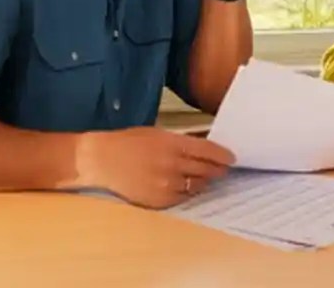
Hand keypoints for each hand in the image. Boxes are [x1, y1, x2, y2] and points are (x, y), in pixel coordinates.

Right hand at [77, 126, 234, 208]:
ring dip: (202, 182)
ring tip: (202, 178)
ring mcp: (165, 184)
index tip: (232, 159)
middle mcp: (172, 164)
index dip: (223, 156)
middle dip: (217, 170)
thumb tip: (204, 148)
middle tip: (222, 170)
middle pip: (206, 171)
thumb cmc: (129, 142)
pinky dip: (186, 193)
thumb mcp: (158, 134)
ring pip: (196, 186)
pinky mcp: (158, 200)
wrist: (101, 160)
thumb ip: (182, 142)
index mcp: (173, 144)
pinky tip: (182, 186)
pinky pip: (182, 198)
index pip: (208, 151)